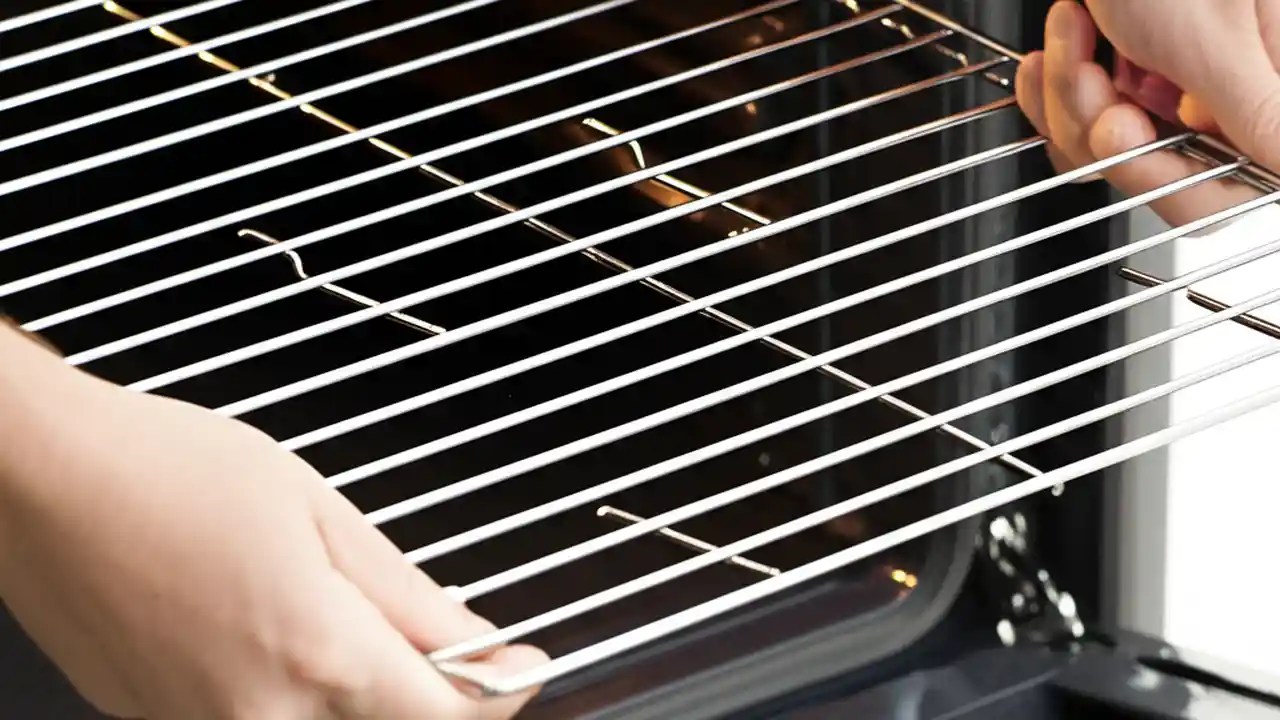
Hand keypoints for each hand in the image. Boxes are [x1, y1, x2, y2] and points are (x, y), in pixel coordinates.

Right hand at [0, 332, 543, 718]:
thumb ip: (408, 597)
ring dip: (371, 698)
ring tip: (363, 624)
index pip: (448, 719)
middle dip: (440, 696)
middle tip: (456, 641)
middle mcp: (261, 718)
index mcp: (316, 656)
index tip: (524, 663)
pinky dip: (306, 698)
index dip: (504, 692)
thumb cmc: (168, 471)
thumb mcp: (320, 511)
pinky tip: (297, 638)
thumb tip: (477, 641)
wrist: (43, 479)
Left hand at [1015, 0, 1279, 226]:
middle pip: (1167, 169)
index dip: (1172, 179)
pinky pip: (1093, 114)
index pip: (1242, 187)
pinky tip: (1061, 41)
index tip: (1123, 140)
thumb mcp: (1212, 39)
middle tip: (1085, 79)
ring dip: (1072, 97)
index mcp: (1278, 86)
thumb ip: (1263, 117)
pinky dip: (1061, 82)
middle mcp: (1247, 86)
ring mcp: (1192, 80)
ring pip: (1120, 145)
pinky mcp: (1146, 68)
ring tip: (1069, 37)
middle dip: (1101, 128)